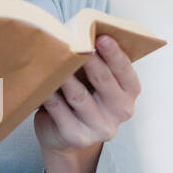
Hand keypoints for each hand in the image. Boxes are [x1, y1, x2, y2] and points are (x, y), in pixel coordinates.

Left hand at [34, 35, 140, 172]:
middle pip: (104, 82)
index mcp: (129, 94)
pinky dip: (51, 95)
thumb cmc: (82, 99)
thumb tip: (83, 35)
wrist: (66, 137)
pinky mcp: (78, 137)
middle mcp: (121, 112)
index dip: (115, 54)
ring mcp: (100, 128)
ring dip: (67, 78)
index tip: (102, 37)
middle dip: (90, 61)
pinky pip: (60, 111)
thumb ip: (98, 64)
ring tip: (56, 60)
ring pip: (79, 97)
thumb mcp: (96, 84)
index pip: (126, 72)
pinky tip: (43, 84)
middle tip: (78, 44)